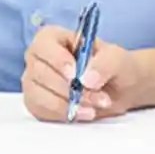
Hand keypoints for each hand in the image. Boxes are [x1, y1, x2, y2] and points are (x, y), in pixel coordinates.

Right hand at [21, 25, 143, 121]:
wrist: (119, 88)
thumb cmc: (113, 65)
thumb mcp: (116, 58)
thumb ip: (104, 64)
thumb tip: (86, 80)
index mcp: (53, 38)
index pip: (43, 45)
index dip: (56, 60)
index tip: (75, 75)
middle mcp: (39, 58)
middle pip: (40, 74)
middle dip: (70, 89)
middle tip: (98, 96)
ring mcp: (35, 82)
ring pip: (39, 96)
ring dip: (68, 105)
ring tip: (95, 106)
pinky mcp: (38, 104)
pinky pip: (42, 112)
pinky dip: (64, 115)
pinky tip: (85, 113)